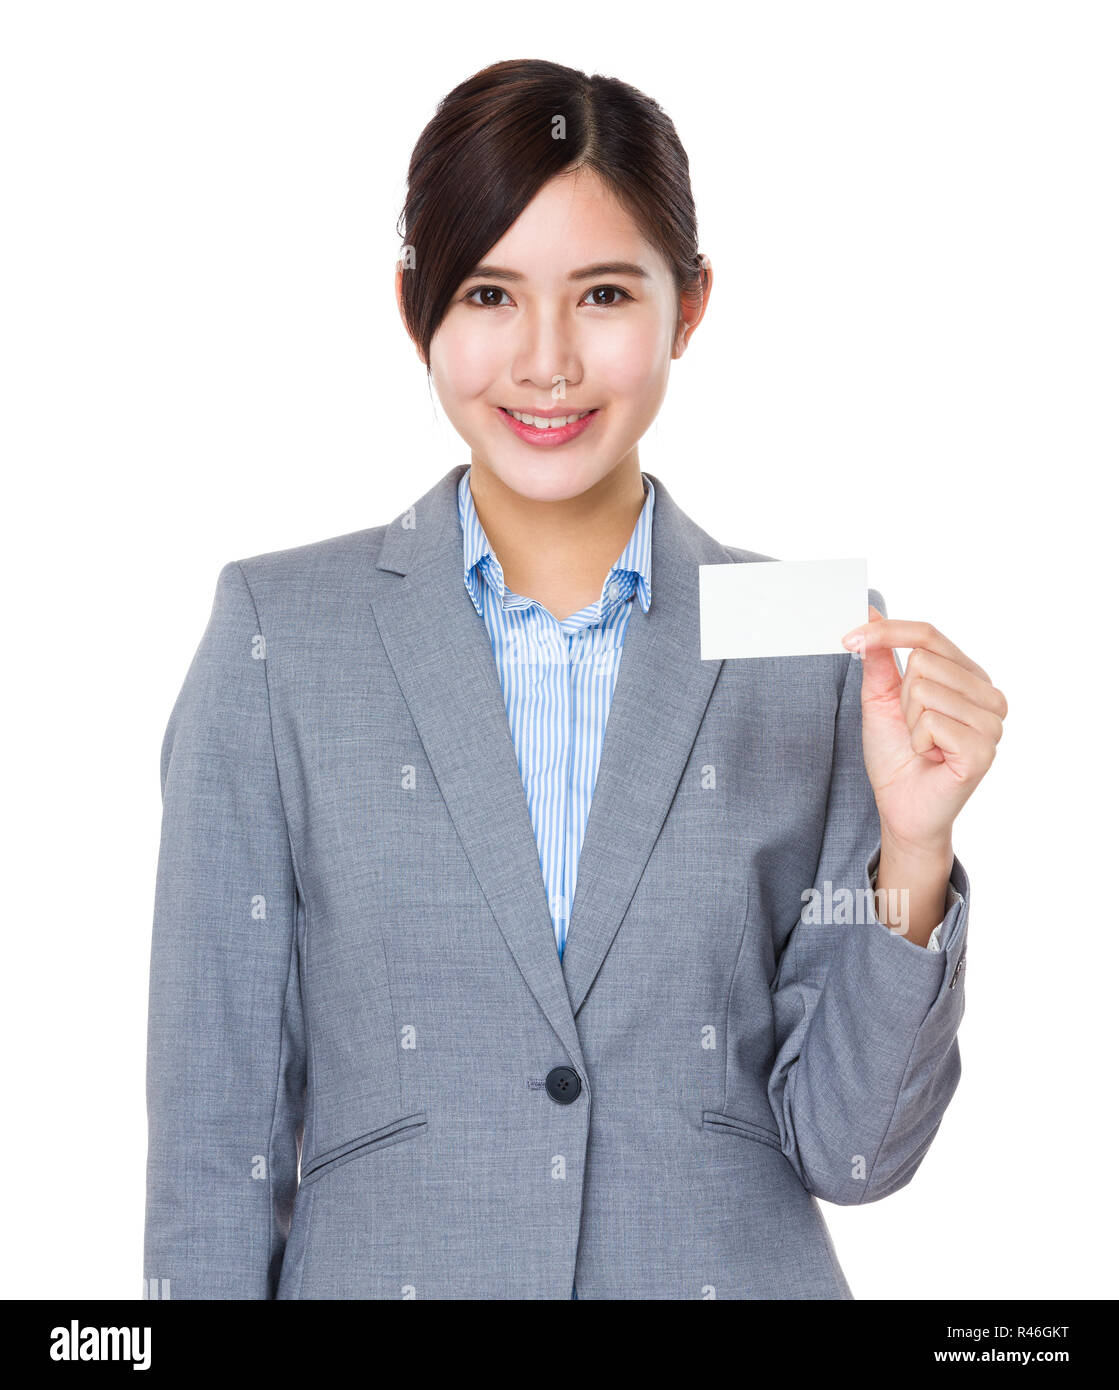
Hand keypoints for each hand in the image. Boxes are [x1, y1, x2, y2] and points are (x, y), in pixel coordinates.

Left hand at [841, 608, 1006, 854]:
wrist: (901, 807)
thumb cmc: (896, 755)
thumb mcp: (880, 699)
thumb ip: (880, 658)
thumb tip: (870, 614)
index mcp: (969, 676)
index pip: (928, 634)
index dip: (886, 632)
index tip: (847, 638)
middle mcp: (989, 695)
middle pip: (925, 661)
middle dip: (902, 698)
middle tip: (912, 729)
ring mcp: (992, 722)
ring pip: (926, 690)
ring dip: (910, 722)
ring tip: (923, 744)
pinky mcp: (984, 749)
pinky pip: (932, 722)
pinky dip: (919, 742)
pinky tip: (931, 758)